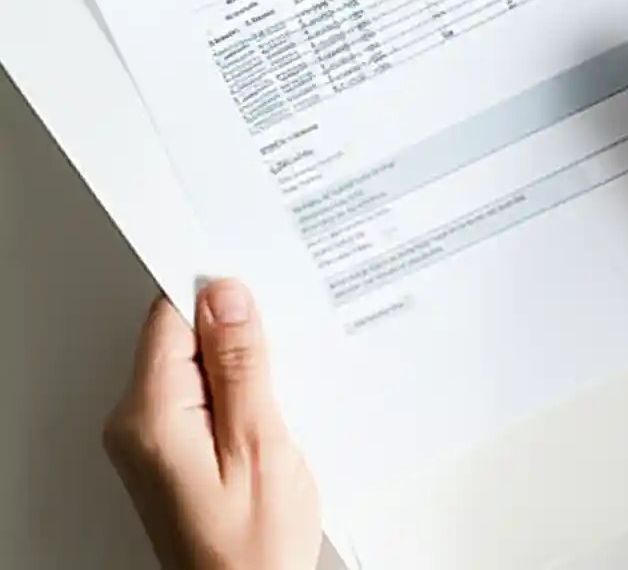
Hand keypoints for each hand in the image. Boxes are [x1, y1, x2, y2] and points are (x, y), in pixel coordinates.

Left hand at [103, 280, 320, 569]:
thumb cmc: (252, 549)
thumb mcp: (260, 446)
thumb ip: (241, 366)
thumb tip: (226, 298)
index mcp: (152, 415)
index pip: (170, 316)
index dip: (219, 296)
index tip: (260, 292)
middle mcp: (137, 424)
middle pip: (182, 337)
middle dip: (236, 335)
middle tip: (282, 361)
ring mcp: (150, 439)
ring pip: (195, 366)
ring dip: (241, 369)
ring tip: (277, 405)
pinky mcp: (170, 452)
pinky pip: (199, 397)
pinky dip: (236, 397)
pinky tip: (265, 420)